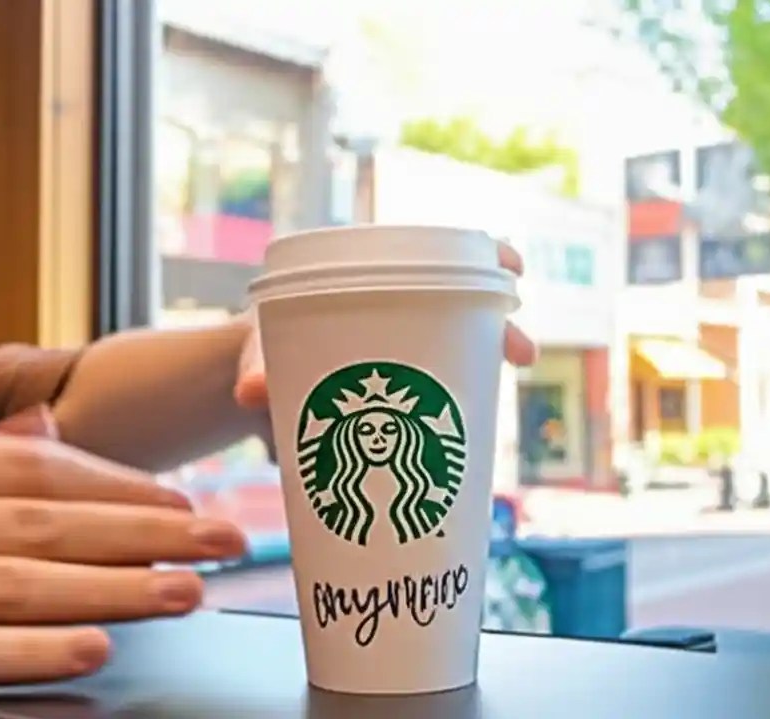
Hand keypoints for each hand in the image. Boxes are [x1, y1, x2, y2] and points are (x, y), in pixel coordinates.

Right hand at [0, 431, 245, 718]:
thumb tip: (41, 430)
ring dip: (111, 586)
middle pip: (40, 517)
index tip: (181, 498)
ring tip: (185, 591)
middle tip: (222, 537)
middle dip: (144, 528)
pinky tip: (93, 648)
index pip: (28, 465)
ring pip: (12, 579)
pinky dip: (28, 648)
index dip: (116, 482)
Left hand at [233, 239, 536, 407]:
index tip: (510, 265)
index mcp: (365, 276)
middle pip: (462, 301)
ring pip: (461, 340)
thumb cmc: (264, 350)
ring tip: (513, 373)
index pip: (435, 251)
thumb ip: (256, 369)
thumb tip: (250, 391)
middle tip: (520, 351)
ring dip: (491, 355)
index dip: (481, 252)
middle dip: (497, 321)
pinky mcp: (405, 379)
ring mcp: (404, 342)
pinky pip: (446, 377)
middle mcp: (395, 304)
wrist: (260, 378)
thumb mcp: (261, 353)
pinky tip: (482, 417)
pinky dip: (467, 394)